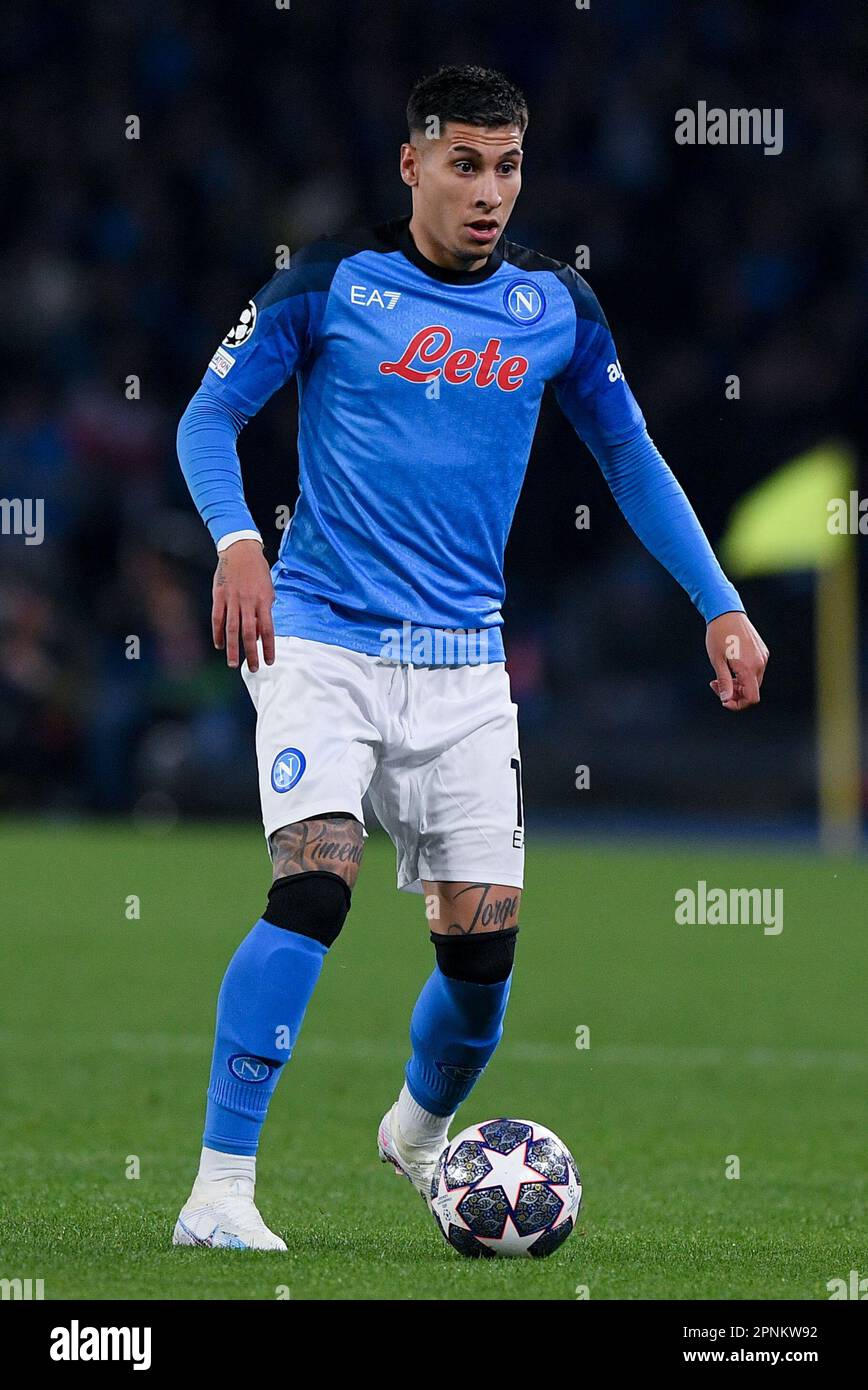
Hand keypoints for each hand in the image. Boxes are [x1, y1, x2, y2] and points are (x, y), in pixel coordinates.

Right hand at [212, 539, 274, 671]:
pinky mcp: (219, 596)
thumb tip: (263, 630)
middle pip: (249, 633)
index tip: (270, 661)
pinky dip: (217, 633)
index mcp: (263, 601)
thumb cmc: (257, 570)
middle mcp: (248, 603)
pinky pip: (217, 618)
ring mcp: (232, 600)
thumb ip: (266, 609)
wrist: (239, 550)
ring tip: (234, 663)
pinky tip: (219, 645)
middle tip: (253, 668)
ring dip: (233, 648)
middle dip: (251, 653)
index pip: (268, 629)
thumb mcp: (268, 588)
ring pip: (232, 629)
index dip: (269, 647)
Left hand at [706, 611, 768, 710]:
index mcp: (749, 667)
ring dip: (738, 683)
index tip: (723, 700)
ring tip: (721, 674)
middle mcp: (760, 663)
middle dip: (735, 693)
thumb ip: (724, 682)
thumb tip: (726, 700)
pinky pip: (755, 669)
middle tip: (715, 683)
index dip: (738, 704)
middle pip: (752, 690)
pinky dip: (744, 673)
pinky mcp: (762, 651)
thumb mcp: (717, 661)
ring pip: (753, 680)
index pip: (752, 698)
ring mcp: (763, 656)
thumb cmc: (718, 635)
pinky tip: (730, 665)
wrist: (726, 612)